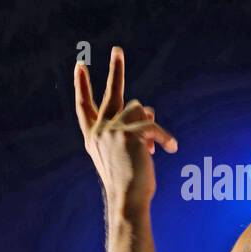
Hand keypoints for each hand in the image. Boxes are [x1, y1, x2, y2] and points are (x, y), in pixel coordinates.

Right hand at [74, 47, 177, 213]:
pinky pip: (153, 125)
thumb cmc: (129, 183)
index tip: (80, 67)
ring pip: (139, 110)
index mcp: (93, 137)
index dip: (82, 86)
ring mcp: (112, 130)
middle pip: (109, 94)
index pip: (84, 106)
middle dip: (115, 70)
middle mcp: (99, 131)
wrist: (127, 200)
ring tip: (152, 149)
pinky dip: (164, 137)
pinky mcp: (129, 134)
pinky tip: (170, 149)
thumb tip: (146, 107)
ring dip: (150, 127)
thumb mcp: (125, 152)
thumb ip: (130, 128)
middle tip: (118, 50)